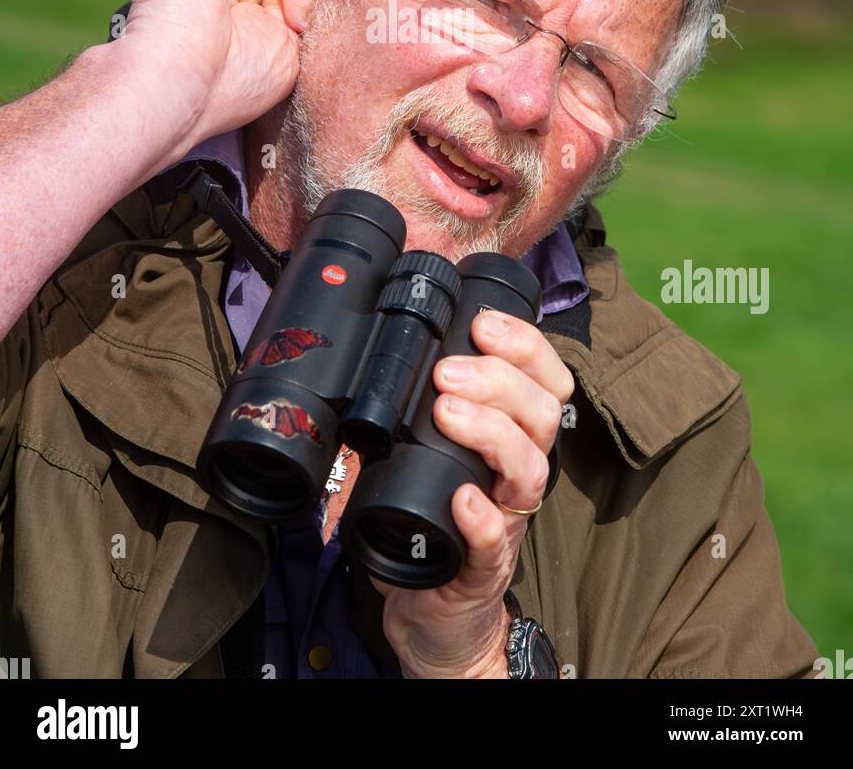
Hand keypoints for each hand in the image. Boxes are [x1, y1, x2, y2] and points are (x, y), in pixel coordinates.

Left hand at [369, 309, 573, 677]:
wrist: (431, 607)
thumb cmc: (430, 519)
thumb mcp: (427, 449)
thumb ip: (422, 405)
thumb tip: (385, 347)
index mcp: (513, 435)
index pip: (545, 379)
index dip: (526, 345)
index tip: (484, 324)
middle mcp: (519, 472)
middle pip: (542, 412)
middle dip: (499, 379)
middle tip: (448, 372)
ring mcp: (507, 520)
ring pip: (531, 467)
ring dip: (492, 432)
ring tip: (448, 414)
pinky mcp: (482, 568)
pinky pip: (495, 542)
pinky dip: (483, 518)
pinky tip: (463, 498)